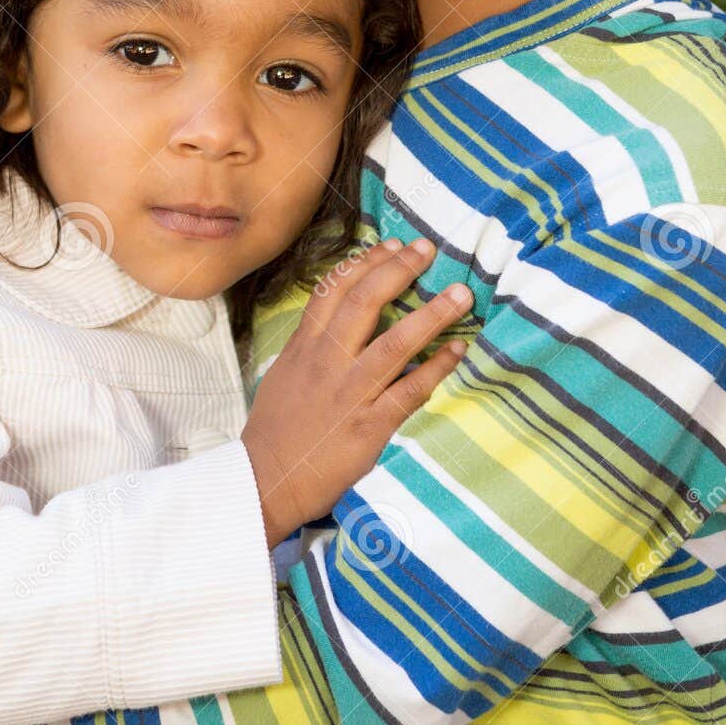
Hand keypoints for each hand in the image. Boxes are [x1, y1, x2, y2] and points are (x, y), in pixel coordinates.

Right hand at [241, 238, 471, 546]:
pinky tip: (457, 350)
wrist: (266, 479)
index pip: (334, 290)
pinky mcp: (369, 425)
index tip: (392, 245)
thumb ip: (313, 344)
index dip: (366, 263)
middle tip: (427, 249)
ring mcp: (349, 392)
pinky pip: (409, 391)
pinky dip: (435, 368)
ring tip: (459, 294)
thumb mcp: (285, 373)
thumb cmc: (276, 429)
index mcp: (305, 346)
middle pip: (365, 303)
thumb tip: (341, 318)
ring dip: (431, 316)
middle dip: (398, 270)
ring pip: (394, 343)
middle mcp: (327, 362)